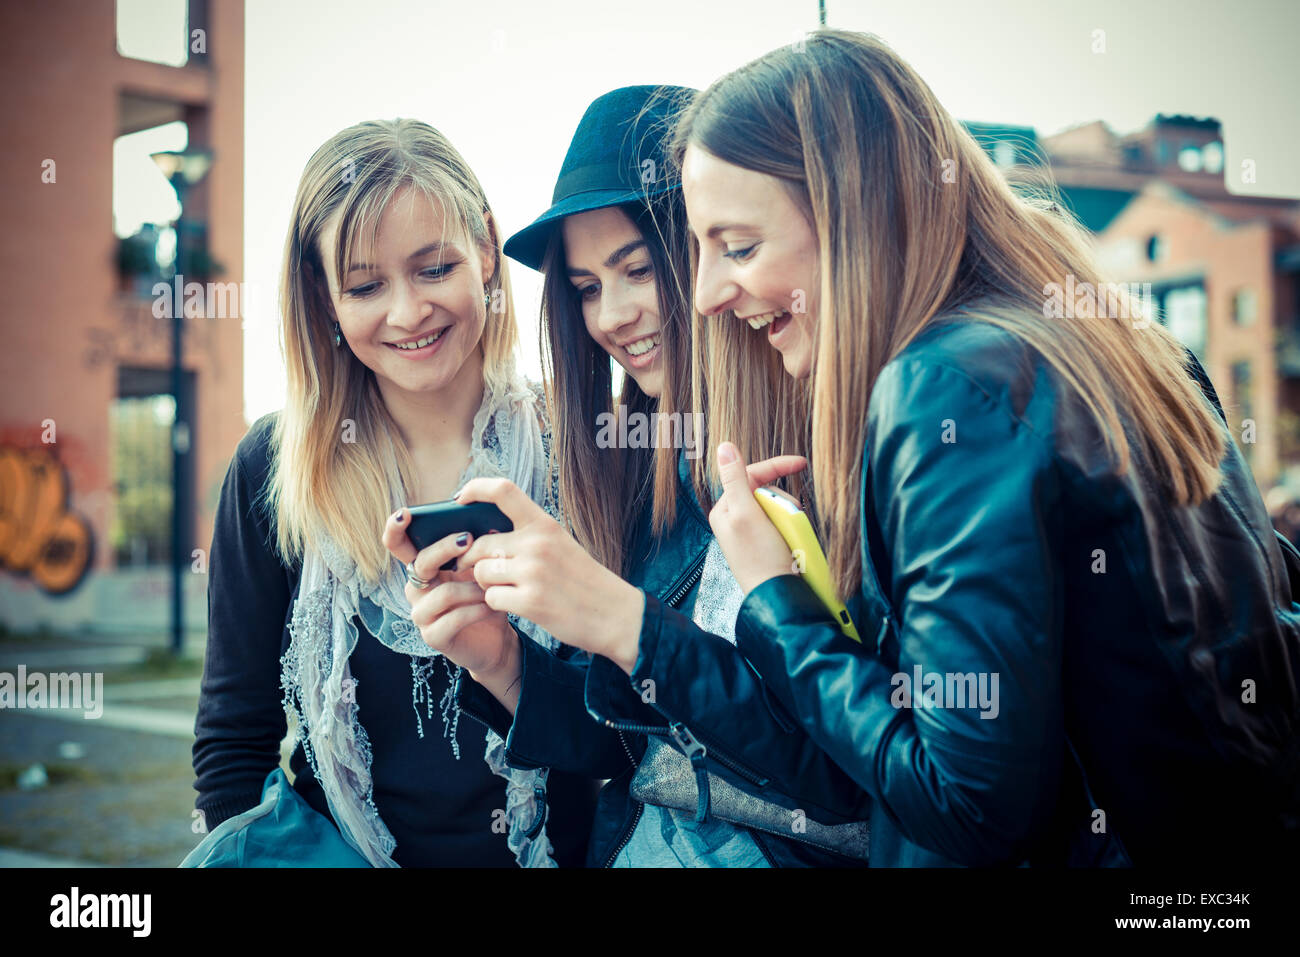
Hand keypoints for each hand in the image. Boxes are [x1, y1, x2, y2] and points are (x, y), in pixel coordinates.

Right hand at [381, 510, 519, 694]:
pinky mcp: (433, 637)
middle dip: (444, 549)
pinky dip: (476, 610)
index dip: (396, 529)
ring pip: (443, 593)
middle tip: (468, 539)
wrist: (495, 639)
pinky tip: (491, 606)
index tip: (405, 513)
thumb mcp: (480, 568)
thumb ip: (476, 548)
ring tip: (492, 586)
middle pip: (421, 563)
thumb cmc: (484, 595)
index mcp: (423, 567)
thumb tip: (490, 526)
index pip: (398, 545)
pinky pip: (453, 619)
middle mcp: (416, 588)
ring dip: (472, 588)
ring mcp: (421, 614)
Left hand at [454, 478, 644, 673]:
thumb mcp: (560, 545)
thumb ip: (527, 537)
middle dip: (472, 560)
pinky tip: (517, 605)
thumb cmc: (583, 581)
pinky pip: (491, 598)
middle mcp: (537, 544)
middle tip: (480, 571)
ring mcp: (533, 573)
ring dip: (486, 585)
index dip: (474, 488)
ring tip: (508, 590)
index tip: (459, 499)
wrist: (615, 614)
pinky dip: (497, 604)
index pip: (502, 490)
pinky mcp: (531, 602)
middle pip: (480, 544)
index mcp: (545, 524)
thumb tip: (484, 536)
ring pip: (482, 572)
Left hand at [708, 442, 807, 592]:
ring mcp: (751, 532)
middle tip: (788, 519)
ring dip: (790, 518)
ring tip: (790, 536)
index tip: (801, 463)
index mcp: (724, 509)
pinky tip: (792, 543)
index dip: (776, 467)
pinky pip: (784, 525)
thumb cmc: (760, 558)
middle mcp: (735, 519)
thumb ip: (735, 479)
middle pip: (767, 492)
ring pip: (779, 508)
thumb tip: (724, 446)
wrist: (778, 596)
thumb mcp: (746, 513)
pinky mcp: (766, 544)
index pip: (751, 474)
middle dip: (783, 503)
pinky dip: (792, 530)